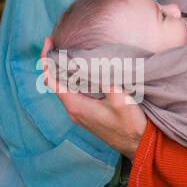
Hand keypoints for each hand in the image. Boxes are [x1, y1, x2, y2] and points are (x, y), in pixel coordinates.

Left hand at [41, 36, 146, 157]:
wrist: (140, 146)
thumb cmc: (131, 125)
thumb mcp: (120, 99)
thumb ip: (105, 79)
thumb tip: (95, 61)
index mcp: (75, 105)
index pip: (50, 79)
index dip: (46, 59)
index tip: (49, 41)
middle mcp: (73, 110)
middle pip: (55, 81)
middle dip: (55, 61)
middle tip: (60, 41)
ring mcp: (79, 114)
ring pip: (65, 87)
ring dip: (65, 69)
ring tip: (71, 50)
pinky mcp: (87, 114)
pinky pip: (74, 92)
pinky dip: (74, 78)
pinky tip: (84, 69)